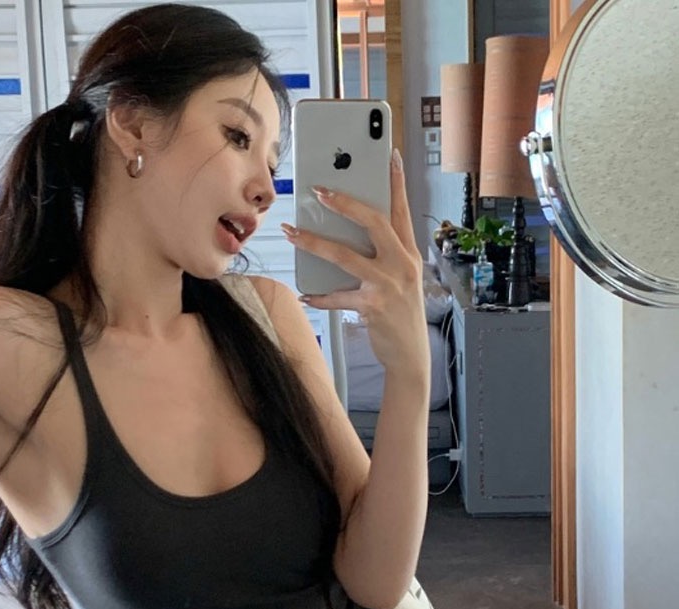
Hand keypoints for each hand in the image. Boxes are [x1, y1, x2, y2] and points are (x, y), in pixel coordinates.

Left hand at [281, 148, 427, 377]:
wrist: (410, 355)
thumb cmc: (401, 315)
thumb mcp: (401, 281)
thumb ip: (383, 257)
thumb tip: (347, 238)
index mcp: (409, 254)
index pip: (402, 211)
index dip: (396, 183)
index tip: (389, 157)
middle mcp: (402, 264)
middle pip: (374, 222)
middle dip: (345, 203)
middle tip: (319, 191)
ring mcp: (388, 285)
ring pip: (346, 255)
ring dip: (314, 242)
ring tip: (292, 233)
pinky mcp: (373, 306)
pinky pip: (338, 296)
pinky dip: (319, 296)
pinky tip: (304, 294)